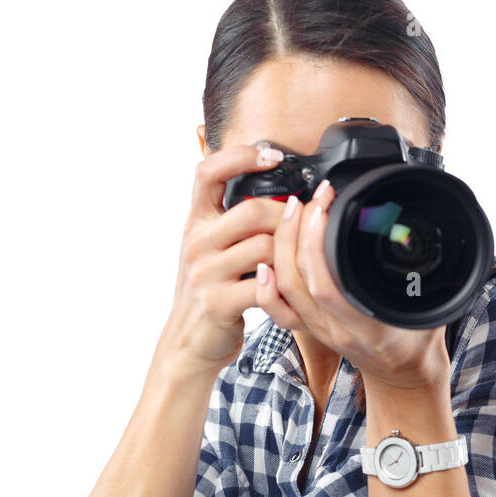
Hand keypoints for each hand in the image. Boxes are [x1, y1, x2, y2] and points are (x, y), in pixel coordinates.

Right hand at [153, 142, 301, 381]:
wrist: (190, 341)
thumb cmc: (212, 291)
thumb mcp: (213, 249)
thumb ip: (233, 222)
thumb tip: (277, 192)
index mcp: (196, 222)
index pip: (207, 173)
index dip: (240, 156)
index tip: (273, 155)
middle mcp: (196, 242)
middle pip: (253, 210)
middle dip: (289, 217)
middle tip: (306, 228)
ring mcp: (205, 272)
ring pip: (265, 247)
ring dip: (291, 255)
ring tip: (299, 263)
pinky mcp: (218, 302)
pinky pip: (264, 286)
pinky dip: (283, 289)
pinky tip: (290, 293)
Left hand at [255, 179, 448, 391]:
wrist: (405, 377)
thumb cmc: (419, 343)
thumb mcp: (432, 308)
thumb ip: (422, 278)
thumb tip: (416, 236)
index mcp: (368, 327)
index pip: (328, 284)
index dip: (317, 243)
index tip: (325, 206)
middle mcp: (337, 330)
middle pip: (298, 280)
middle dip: (297, 231)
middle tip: (309, 199)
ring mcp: (320, 330)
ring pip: (285, 289)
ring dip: (282, 246)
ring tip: (292, 212)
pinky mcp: (311, 328)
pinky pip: (278, 310)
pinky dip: (265, 286)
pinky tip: (264, 260)